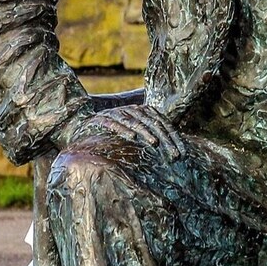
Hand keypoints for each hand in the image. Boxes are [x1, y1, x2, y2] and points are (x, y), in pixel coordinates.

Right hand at [65, 104, 180, 149]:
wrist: (84, 127)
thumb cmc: (115, 134)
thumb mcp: (136, 134)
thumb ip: (153, 137)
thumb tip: (176, 151)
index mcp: (143, 111)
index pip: (163, 123)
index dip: (174, 138)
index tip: (182, 154)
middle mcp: (131, 110)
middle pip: (152, 123)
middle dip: (165, 139)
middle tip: (174, 155)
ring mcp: (116, 113)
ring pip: (134, 121)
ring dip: (145, 132)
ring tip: (154, 144)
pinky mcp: (100, 118)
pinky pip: (113, 123)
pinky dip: (122, 129)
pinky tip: (131, 137)